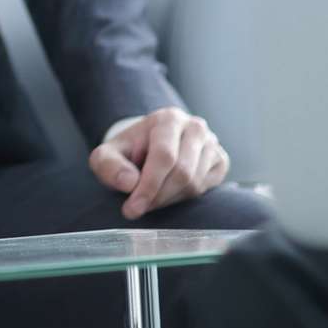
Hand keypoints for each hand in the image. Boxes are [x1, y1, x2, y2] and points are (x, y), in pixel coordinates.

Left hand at [89, 106, 229, 219]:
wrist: (146, 145)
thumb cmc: (127, 151)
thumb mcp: (107, 155)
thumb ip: (109, 165)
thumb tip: (130, 183)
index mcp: (168, 119)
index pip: (164, 156)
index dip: (149, 186)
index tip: (133, 209)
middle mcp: (195, 128)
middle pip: (182, 172)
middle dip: (157, 196)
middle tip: (138, 208)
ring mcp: (211, 144)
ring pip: (195, 184)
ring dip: (168, 199)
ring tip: (149, 196)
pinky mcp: (220, 161)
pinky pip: (205, 188)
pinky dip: (183, 197)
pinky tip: (167, 191)